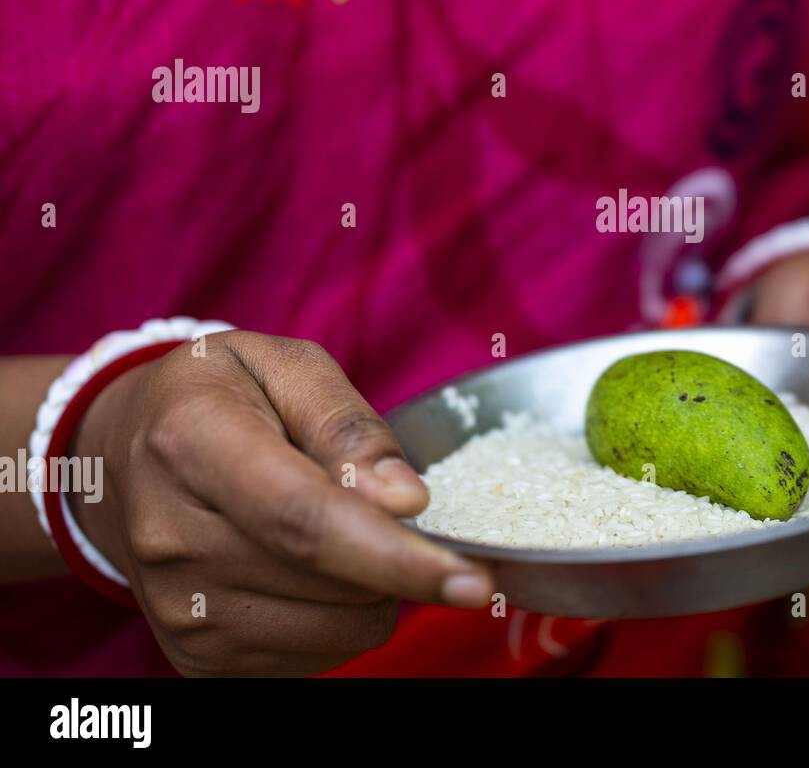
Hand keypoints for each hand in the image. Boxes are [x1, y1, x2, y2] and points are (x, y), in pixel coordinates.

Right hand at [71, 332, 492, 675]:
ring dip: (370, 590)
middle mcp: (173, 536)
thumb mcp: (283, 365)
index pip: (304, 521)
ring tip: (336, 530)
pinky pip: (313, 658)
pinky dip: (339, 617)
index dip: (395, 557)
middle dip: (397, 559)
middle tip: (392, 511)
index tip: (473, 580)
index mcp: (194, 444)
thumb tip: (404, 499)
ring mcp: (177, 608)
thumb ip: (348, 423)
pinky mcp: (194, 656)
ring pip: (334, 631)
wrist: (120, 455)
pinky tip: (310, 569)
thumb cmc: (220, 396)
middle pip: (329, 582)